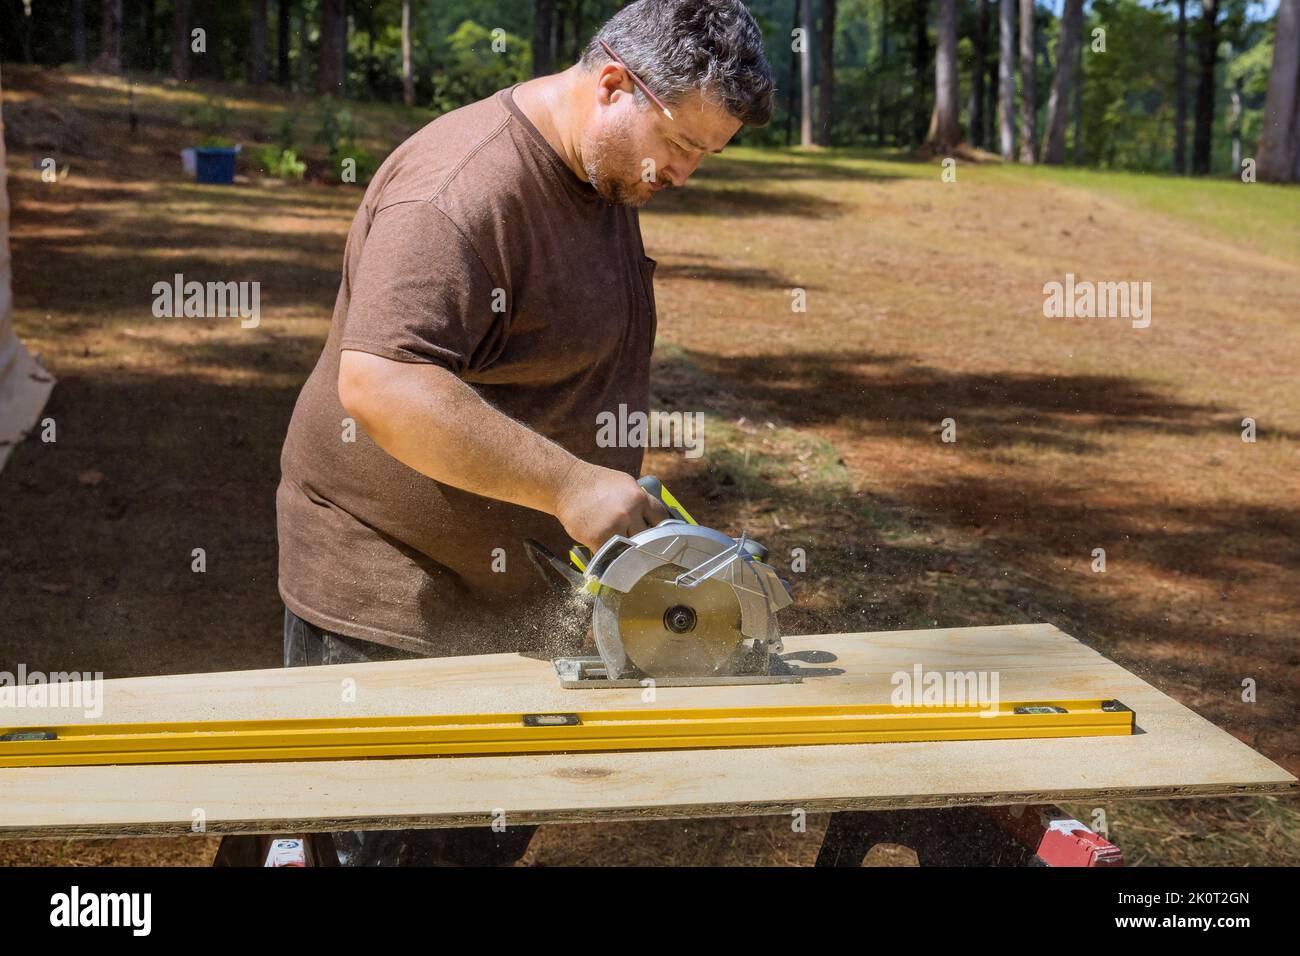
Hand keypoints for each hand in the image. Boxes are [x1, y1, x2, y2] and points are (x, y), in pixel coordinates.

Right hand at [554, 463, 669, 552]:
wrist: (566, 484)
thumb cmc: (595, 483)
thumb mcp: (625, 483)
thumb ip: (640, 500)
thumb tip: (654, 517)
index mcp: (639, 497)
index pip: (662, 518)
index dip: (662, 529)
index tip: (662, 537)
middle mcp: (629, 512)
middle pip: (648, 537)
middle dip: (646, 543)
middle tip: (646, 550)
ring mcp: (613, 526)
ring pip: (630, 549)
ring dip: (628, 553)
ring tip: (627, 555)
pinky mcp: (597, 538)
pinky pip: (611, 556)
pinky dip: (611, 559)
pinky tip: (610, 557)